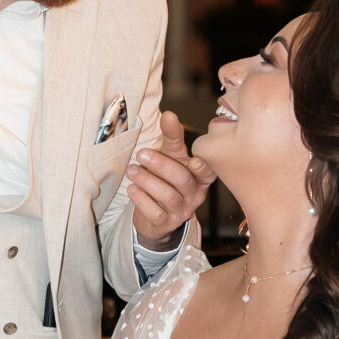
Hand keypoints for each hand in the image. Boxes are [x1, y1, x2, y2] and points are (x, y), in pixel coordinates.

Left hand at [125, 108, 214, 249]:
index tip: (192, 159)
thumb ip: (172, 136)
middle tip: (142, 154)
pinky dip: (142, 199)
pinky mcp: (166, 224)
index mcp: (200, 177)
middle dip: (161, 166)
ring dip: (147, 181)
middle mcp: (195, 195)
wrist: (154, 214)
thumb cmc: (166, 179)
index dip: (201, 167)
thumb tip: (169, 115)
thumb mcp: (171, 156)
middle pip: (182, 180)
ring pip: (168, 196)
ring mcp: (182, 211)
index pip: (207, 172)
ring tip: (131, 170)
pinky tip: (132, 188)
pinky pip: (155, 212)